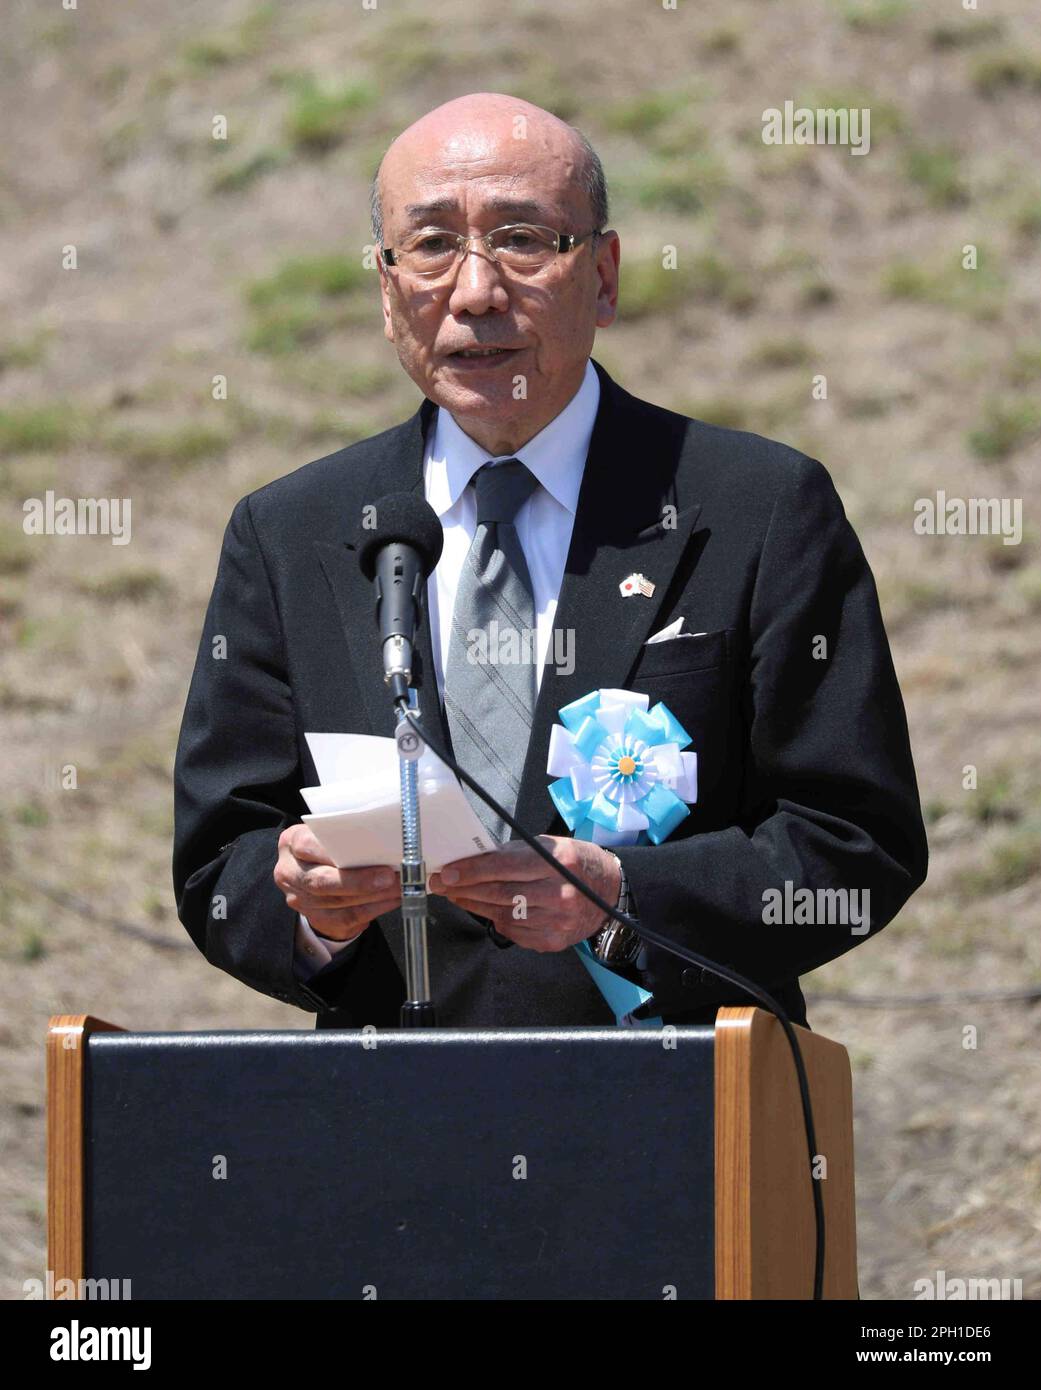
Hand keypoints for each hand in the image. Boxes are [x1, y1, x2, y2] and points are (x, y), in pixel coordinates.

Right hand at [274, 823, 398, 942]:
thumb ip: (345, 833)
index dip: (335, 851)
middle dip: (359, 881)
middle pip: (321, 881)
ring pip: (337, 902)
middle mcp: (290, 871)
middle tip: (389, 877)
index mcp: (291, 842)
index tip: (366, 851)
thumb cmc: (326, 844)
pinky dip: (373, 909)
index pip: (307, 845)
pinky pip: (346, 917)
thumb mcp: (327, 832)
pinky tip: (391, 900)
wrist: (312, 870)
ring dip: (373, 896)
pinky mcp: (314, 916)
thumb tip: (383, 837)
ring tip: (398, 887)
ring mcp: (299, 897)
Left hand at [428, 836, 619, 952]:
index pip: (504, 866)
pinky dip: (495, 919)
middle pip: (499, 892)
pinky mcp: (552, 941)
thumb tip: (472, 860)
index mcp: (557, 862)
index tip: (448, 872)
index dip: (471, 870)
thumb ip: (513, 853)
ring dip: (473, 904)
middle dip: (464, 888)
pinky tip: (485, 909)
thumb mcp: (549, 846)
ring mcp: (556, 921)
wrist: (609, 891)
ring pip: (502, 914)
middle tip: (440, 884)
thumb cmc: (574, 863)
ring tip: (456, 895)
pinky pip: (513, 931)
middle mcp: (559, 893)